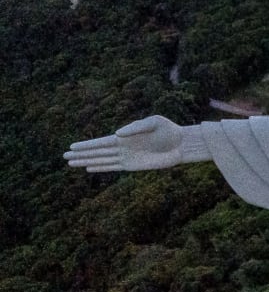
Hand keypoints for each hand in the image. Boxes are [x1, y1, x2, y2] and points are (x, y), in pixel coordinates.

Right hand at [64, 115, 184, 171]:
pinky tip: (89, 168)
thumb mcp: (153, 122)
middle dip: (81, 154)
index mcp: (125, 136)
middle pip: (97, 152)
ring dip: (86, 162)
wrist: (181, 144)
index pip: (100, 142)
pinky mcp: (133, 166)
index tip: (72, 146)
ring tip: (71, 163)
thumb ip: (135, 127)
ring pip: (102, 160)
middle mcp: (123, 147)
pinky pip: (113, 167)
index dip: (86, 144)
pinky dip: (101, 168)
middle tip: (64, 155)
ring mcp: (127, 157)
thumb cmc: (168, 130)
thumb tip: (116, 135)